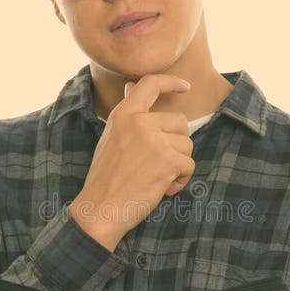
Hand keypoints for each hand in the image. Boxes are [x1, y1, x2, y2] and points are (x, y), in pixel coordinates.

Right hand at [68, 74, 195, 250]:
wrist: (100, 208)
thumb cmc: (105, 177)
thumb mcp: (111, 137)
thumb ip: (127, 113)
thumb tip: (132, 86)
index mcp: (124, 114)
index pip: (150, 84)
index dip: (171, 82)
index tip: (185, 86)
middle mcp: (140, 122)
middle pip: (180, 122)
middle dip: (176, 144)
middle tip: (159, 164)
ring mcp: (155, 140)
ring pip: (187, 145)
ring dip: (179, 164)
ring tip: (158, 178)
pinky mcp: (168, 160)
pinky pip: (189, 165)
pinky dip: (181, 180)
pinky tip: (164, 188)